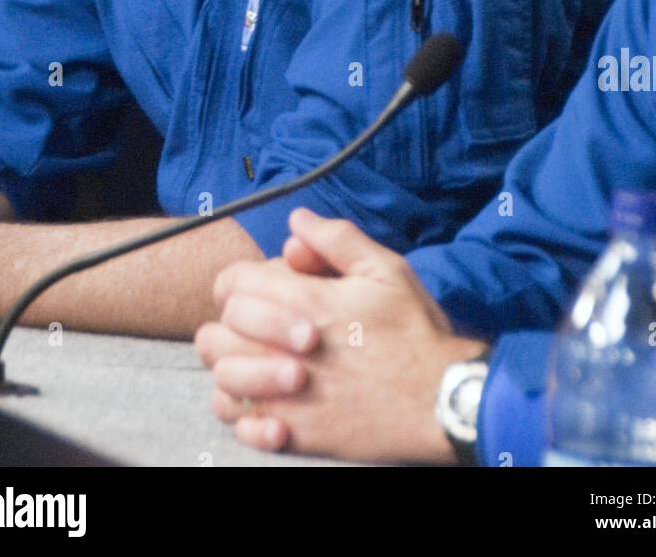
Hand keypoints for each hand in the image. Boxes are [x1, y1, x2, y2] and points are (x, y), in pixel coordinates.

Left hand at [195, 208, 487, 462]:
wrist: (438, 399)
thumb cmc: (415, 333)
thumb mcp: (385, 270)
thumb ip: (336, 240)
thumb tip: (298, 219)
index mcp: (308, 303)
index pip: (233, 284)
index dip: (240, 281)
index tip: (261, 289)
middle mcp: (287, 350)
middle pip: (217, 332)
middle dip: (233, 323)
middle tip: (258, 326)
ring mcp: (288, 397)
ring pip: (221, 380)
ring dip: (233, 366)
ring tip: (259, 362)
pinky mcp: (295, 435)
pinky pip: (240, 426)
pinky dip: (243, 413)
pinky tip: (267, 400)